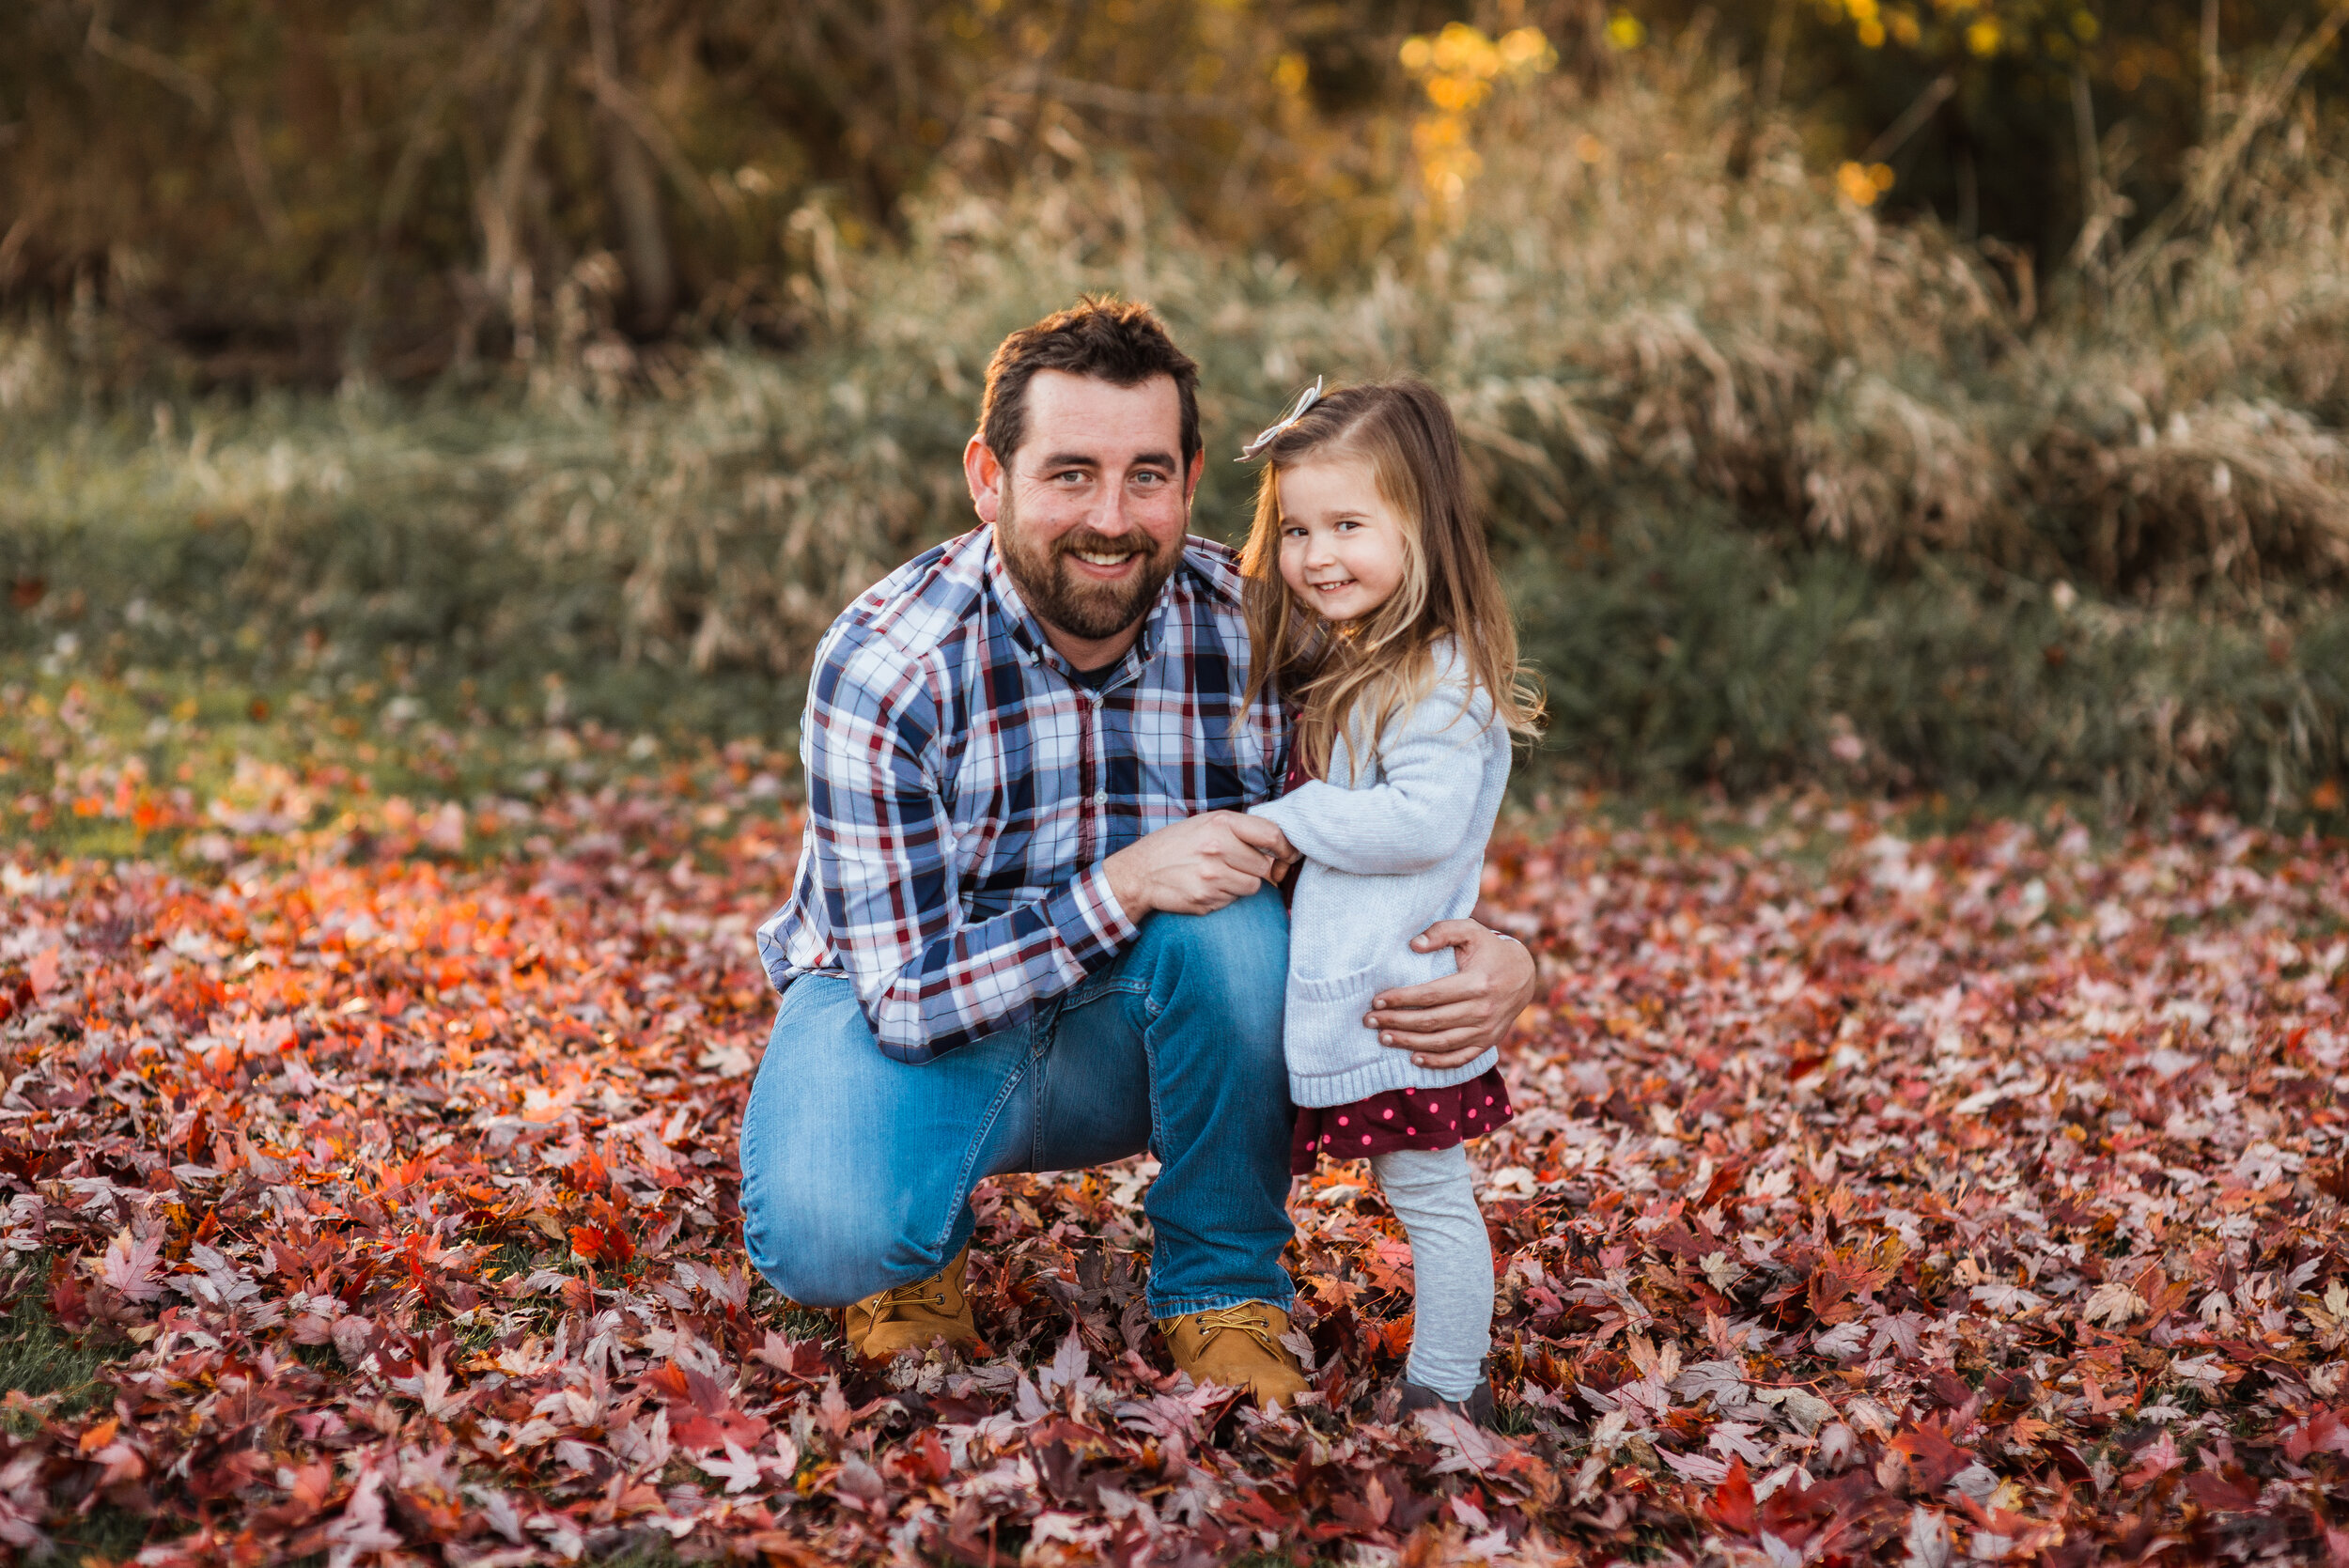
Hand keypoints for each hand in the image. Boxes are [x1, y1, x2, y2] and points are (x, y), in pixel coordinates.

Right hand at [1103, 811, 1293, 919]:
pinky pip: (1234, 901)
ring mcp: (1212, 877)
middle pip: (1264, 866)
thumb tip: (1278, 845)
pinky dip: (1226, 896)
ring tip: (1218, 875)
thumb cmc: (1176, 845)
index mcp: (1221, 824)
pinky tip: (1206, 886)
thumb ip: (1240, 830)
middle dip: (1256, 868)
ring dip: (1242, 883)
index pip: (1272, 835)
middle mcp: (1218, 848)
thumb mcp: (1206, 823)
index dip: (1286, 847)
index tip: (1288, 854)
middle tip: (1236, 864)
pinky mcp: (1206, 899)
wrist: (1140, 872)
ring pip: (1253, 887)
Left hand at [1367, 919, 1536, 1068]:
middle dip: (1397, 1022)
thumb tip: (1414, 945)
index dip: (1401, 999)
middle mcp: (1482, 1010)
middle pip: (1431, 1021)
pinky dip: (1437, 1062)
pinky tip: (1414, 1058)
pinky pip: (1460, 1058)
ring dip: (1409, 1043)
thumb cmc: (1489, 949)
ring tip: (1383, 1038)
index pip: (1431, 994)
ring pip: (1441, 1042)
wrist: (1524, 974)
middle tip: (1370, 1020)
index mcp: (1477, 982)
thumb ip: (1442, 931)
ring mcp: (1486, 1030)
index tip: (1377, 1000)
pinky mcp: (1488, 1042)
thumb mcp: (1470, 930)